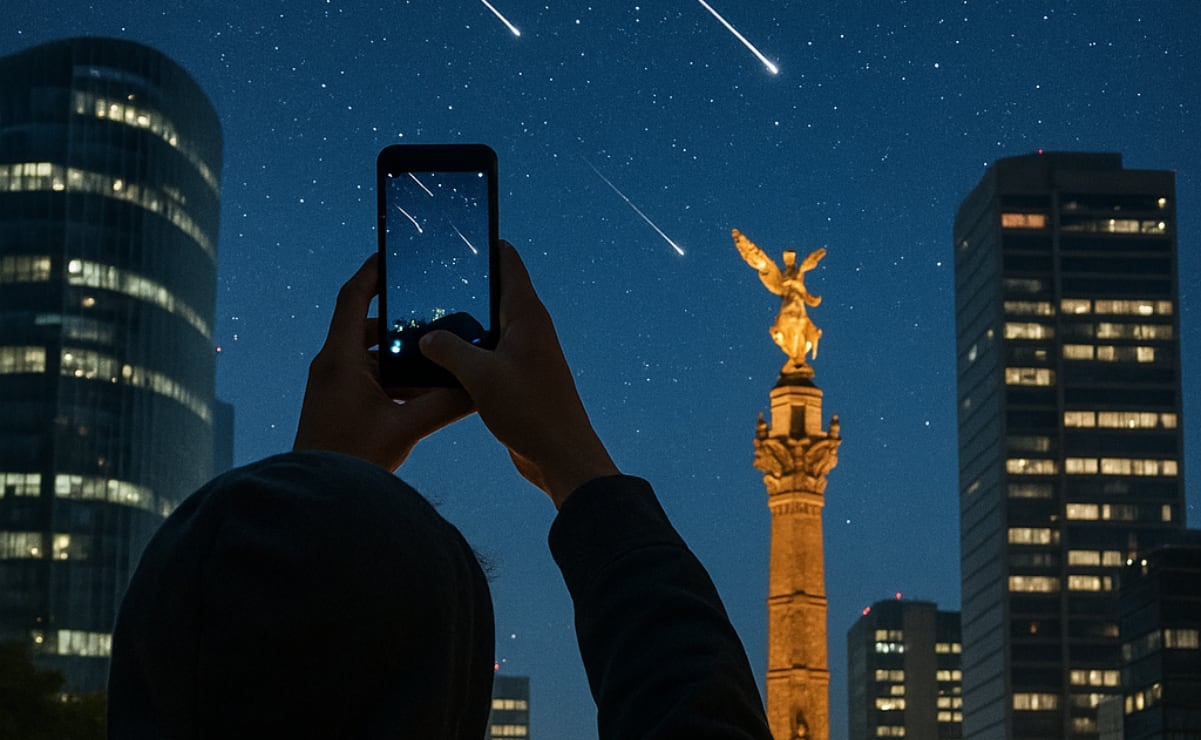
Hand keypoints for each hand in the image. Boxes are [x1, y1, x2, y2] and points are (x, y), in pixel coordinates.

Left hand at [293, 254, 472, 470]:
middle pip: (369, 327)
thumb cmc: (353, 458)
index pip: (353, 297)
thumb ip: (446, 404)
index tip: (394, 255)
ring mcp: (335, 386)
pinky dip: (396, 378)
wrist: (318, 500)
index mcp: (341, 358)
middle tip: (437, 314)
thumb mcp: (406, 427)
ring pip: (373, 357)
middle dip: (405, 322)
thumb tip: (481, 387)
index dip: (373, 272)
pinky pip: (371, 379)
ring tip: (441, 355)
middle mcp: (333, 366)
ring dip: (404, 356)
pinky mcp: (340, 405)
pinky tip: (426, 391)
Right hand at [419, 241, 618, 507]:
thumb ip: (449, 349)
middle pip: (494, 292)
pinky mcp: (520, 377)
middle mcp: (530, 328)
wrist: (560, 456)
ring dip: (462, 323)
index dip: (484, 244)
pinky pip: (489, 353)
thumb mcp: (480, 376)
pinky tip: (440, 361)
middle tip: (425, 279)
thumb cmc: (529, 411)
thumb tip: (426, 337)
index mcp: (527, 315)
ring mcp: (526, 353)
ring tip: (424, 319)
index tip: (458, 232)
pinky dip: (468, 352)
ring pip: (489, 326)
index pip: (508, 262)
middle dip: (464, 285)